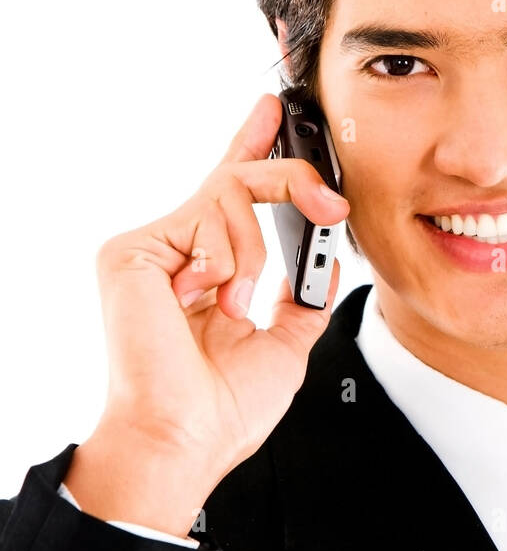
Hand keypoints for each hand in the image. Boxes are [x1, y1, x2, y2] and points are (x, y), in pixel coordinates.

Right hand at [64, 94, 349, 536]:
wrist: (186, 438)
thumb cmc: (222, 406)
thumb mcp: (287, 340)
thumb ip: (305, 294)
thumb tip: (328, 262)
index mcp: (211, 266)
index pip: (233, 193)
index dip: (254, 147)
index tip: (276, 111)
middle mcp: (178, 249)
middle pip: (239, 177)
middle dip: (294, 179)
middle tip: (331, 205)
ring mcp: (153, 248)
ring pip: (231, 194)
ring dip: (253, 255)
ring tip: (233, 307)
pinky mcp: (132, 251)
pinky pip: (205, 218)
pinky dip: (224, 262)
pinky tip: (200, 301)